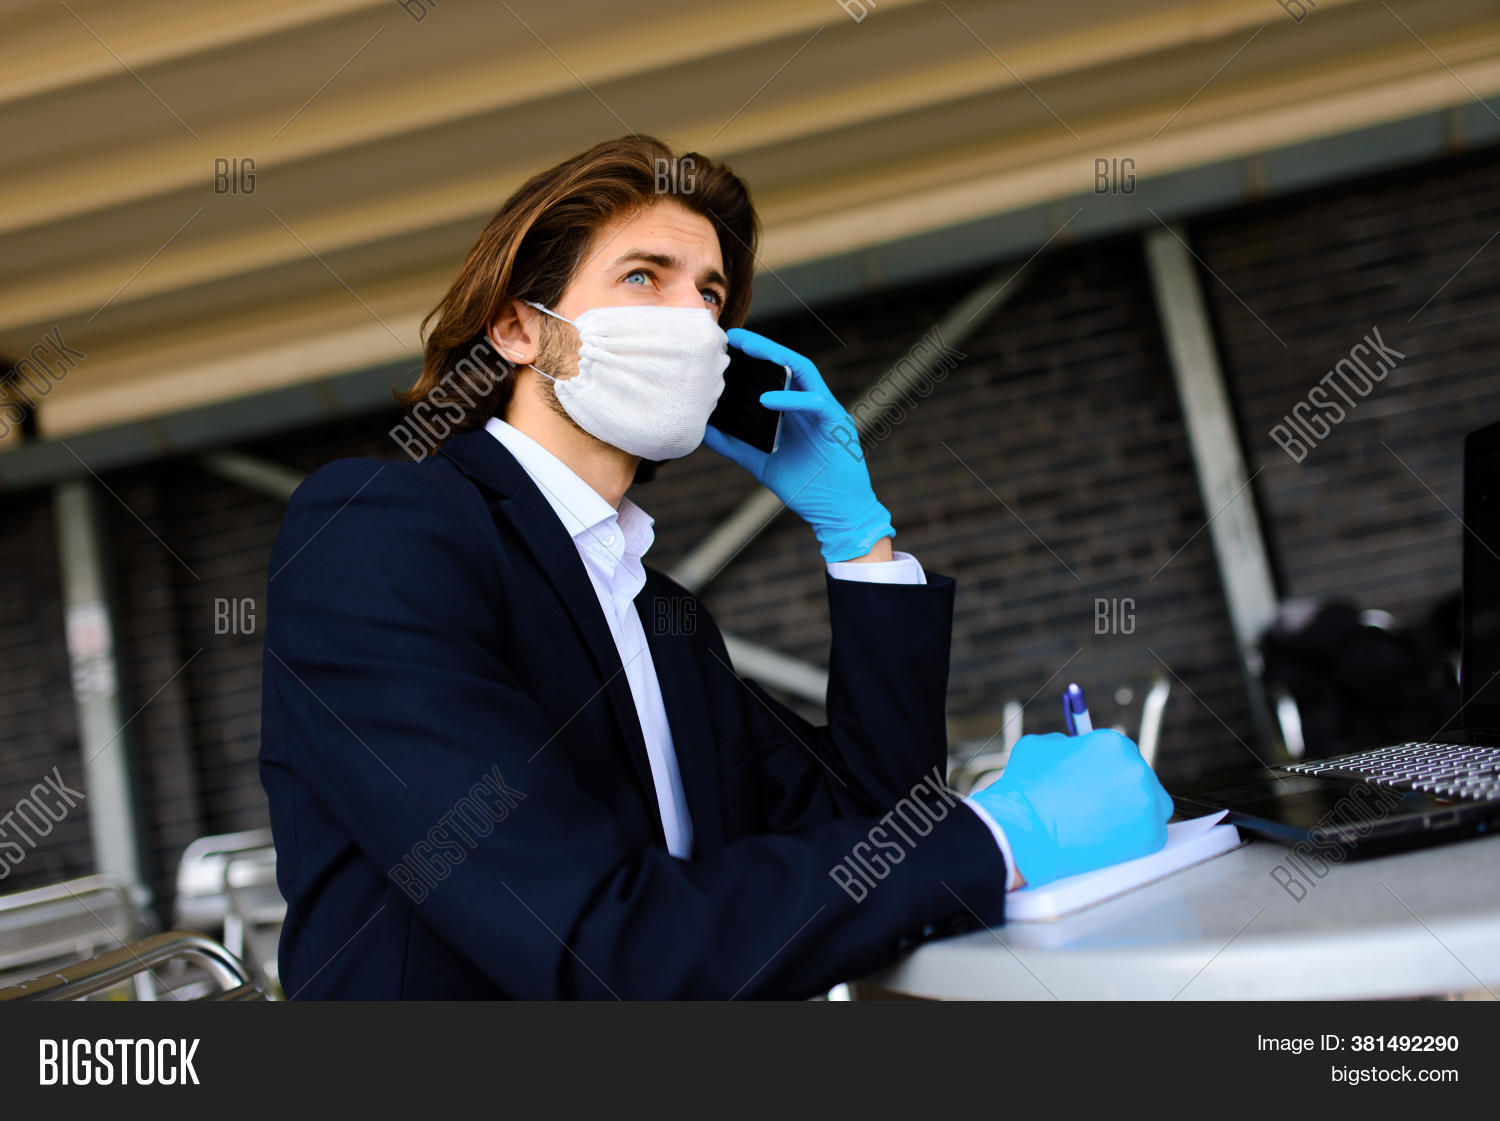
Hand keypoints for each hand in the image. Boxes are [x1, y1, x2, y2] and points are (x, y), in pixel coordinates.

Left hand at [703, 328, 893, 562]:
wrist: (836, 513)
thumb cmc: (804, 487)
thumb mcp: (758, 462)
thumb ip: (734, 443)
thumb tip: (701, 429)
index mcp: (795, 410)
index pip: (774, 374)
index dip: (753, 357)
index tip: (725, 346)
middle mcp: (811, 404)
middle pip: (787, 365)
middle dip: (762, 348)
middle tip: (733, 337)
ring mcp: (826, 412)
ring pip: (803, 372)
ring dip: (777, 358)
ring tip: (749, 350)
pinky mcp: (837, 425)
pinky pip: (815, 403)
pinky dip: (790, 399)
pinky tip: (765, 400)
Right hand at [970, 730, 1172, 887]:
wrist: (1025, 833)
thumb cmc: (1026, 790)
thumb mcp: (1040, 746)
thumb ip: (1066, 744)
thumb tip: (1073, 748)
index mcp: (1113, 743)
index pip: (1121, 752)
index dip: (1107, 768)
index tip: (1099, 782)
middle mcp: (1136, 769)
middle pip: (1139, 777)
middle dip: (1121, 789)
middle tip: (1099, 804)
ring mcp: (1147, 803)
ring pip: (1151, 804)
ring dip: (1133, 811)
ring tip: (1103, 822)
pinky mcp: (1151, 836)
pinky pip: (1152, 833)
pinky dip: (1135, 837)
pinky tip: (1111, 838)